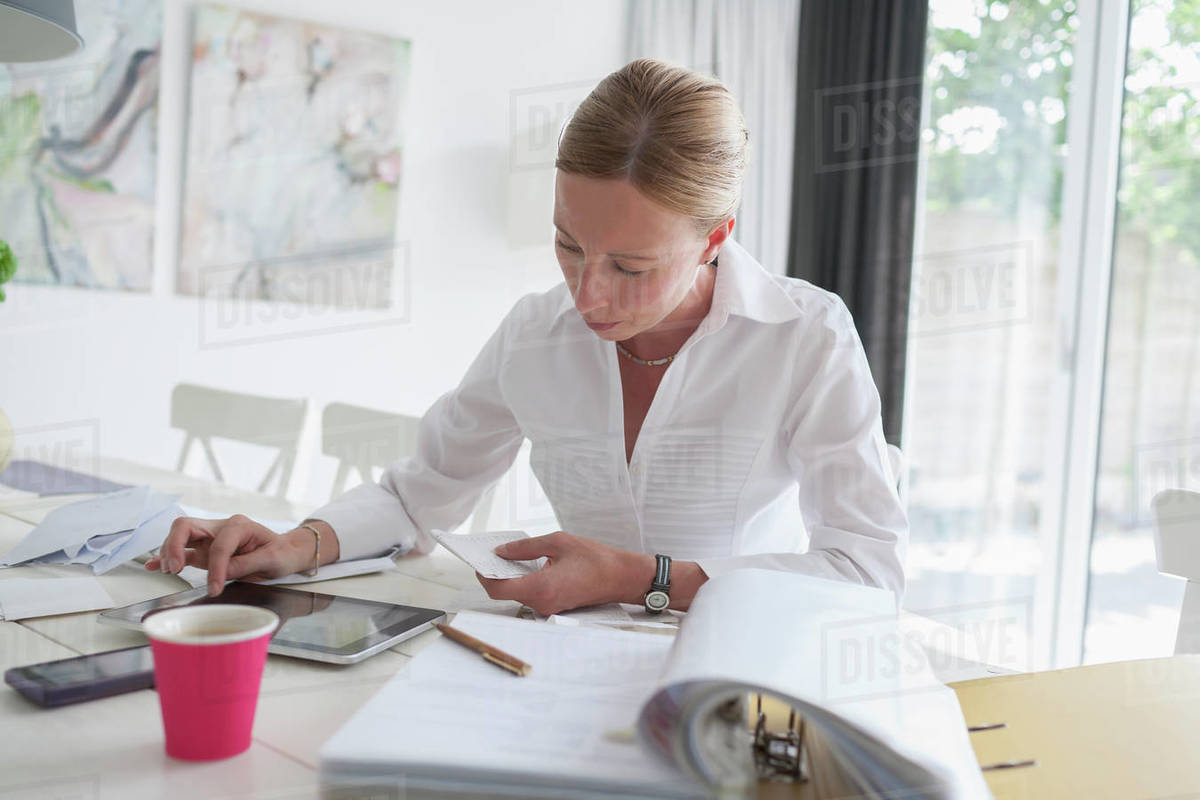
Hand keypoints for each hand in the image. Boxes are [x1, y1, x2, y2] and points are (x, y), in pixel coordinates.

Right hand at [145, 515, 318, 596]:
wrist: (285, 553)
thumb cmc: (281, 553)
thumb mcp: (271, 559)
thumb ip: (246, 564)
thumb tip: (222, 573)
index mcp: (239, 526)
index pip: (219, 545)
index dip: (216, 568)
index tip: (214, 588)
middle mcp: (221, 528)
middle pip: (186, 526)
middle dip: (174, 545)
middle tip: (173, 569)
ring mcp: (210, 539)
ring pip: (179, 537)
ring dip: (169, 552)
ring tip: (169, 571)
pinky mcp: (204, 551)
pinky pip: (181, 551)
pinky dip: (165, 557)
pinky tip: (152, 565)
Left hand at [475, 531, 652, 615]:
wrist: (621, 577)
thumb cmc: (594, 558)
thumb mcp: (557, 542)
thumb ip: (526, 548)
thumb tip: (501, 552)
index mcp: (541, 587)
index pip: (498, 590)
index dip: (483, 576)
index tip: (478, 562)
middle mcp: (542, 603)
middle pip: (505, 593)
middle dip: (495, 574)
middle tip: (492, 554)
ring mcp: (548, 608)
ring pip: (518, 594)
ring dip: (510, 578)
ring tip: (509, 556)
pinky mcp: (554, 607)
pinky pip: (531, 596)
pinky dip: (523, 582)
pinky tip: (527, 566)